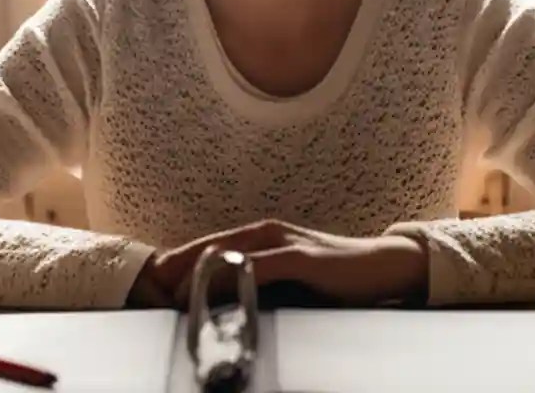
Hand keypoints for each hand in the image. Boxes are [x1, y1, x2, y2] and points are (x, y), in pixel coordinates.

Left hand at [130, 220, 428, 309]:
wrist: (382, 266)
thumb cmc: (335, 276)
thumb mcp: (291, 279)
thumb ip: (261, 283)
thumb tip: (229, 302)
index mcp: (263, 236)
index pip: (212, 246)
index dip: (182, 261)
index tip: (156, 280)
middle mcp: (268, 232)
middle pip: (211, 246)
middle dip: (179, 264)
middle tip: (152, 284)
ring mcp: (284, 242)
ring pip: (229, 252)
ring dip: (198, 271)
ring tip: (173, 291)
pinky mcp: (301, 256)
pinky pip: (260, 265)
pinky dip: (235, 276)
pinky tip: (218, 286)